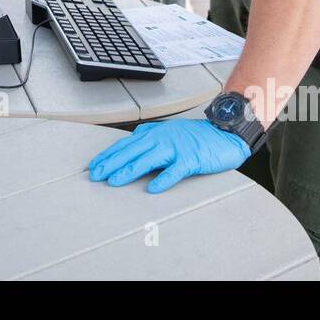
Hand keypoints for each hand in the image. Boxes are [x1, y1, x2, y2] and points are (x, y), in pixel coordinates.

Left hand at [88, 119, 249, 193]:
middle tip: (95, 175)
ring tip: (113, 181)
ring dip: (128, 170)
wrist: (225, 132)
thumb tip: (133, 139)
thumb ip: (151, 134)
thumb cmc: (197, 135)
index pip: (125, 145)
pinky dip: (163, 180)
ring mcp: (176, 148)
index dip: (108, 155)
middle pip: (131, 151)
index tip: (94, 165)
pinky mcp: (191, 159)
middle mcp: (162, 138)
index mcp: (155, 133)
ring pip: (147, 159)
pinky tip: (151, 189)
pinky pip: (175, 171)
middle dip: (111, 163)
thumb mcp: (169, 130)